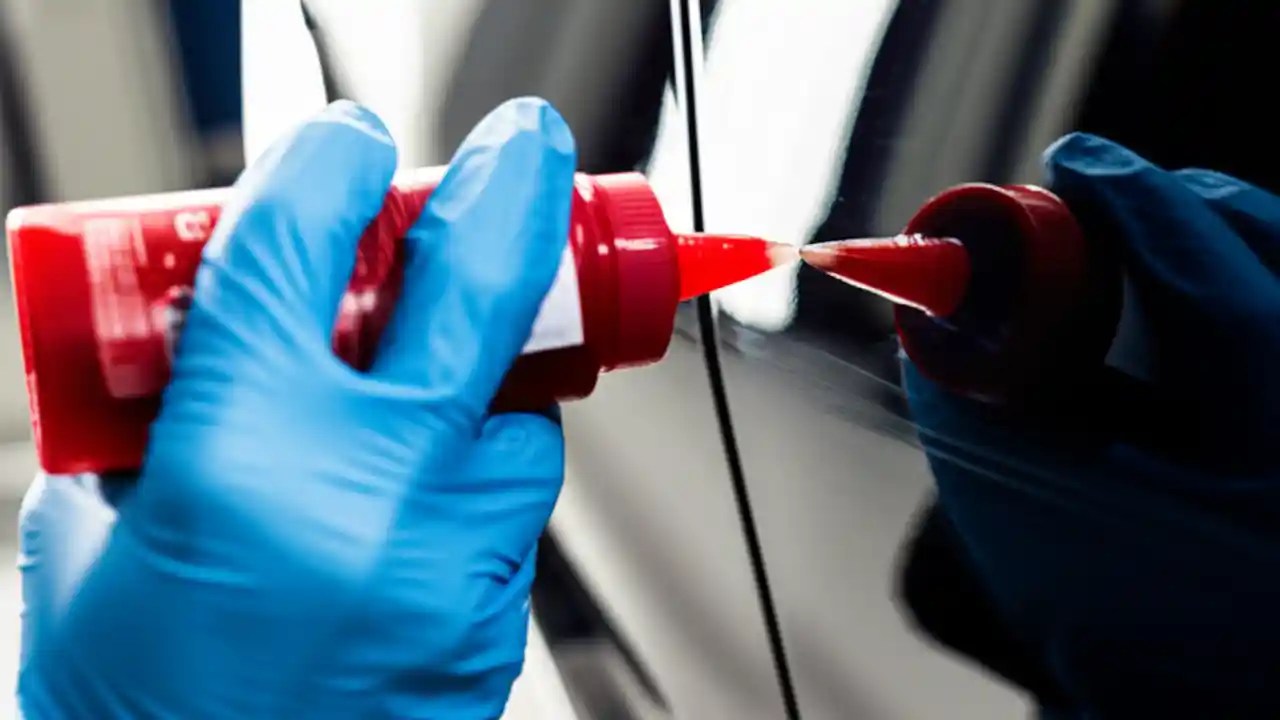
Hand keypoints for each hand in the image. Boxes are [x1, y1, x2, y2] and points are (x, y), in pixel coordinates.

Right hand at [18, 97, 575, 718]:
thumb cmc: (135, 714)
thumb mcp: (91, 551)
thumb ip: (150, 438)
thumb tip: (200, 365)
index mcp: (239, 458)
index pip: (300, 250)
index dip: (329, 167)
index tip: (348, 144)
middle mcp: (365, 497)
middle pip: (476, 289)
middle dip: (512, 192)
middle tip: (526, 152)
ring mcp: (448, 564)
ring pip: (523, 417)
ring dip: (491, 384)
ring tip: (433, 397)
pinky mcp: (492, 623)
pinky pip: (512, 517)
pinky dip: (478, 487)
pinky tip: (421, 508)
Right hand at [902, 134, 1279, 715]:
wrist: (1197, 707)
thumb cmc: (1123, 638)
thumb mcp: (1022, 514)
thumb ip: (962, 404)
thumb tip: (930, 321)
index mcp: (1270, 434)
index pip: (1207, 267)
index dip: (1128, 195)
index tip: (1073, 160)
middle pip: (1270, 246)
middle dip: (1178, 205)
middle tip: (1099, 202)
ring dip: (1211, 243)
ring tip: (1138, 253)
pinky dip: (1239, 290)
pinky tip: (1185, 321)